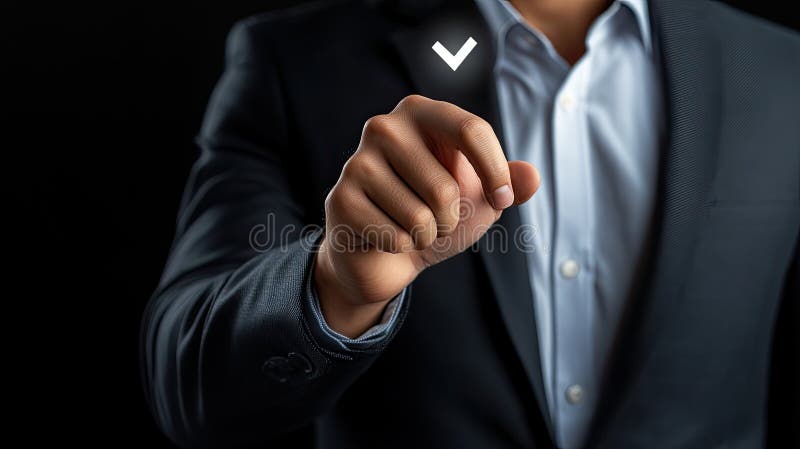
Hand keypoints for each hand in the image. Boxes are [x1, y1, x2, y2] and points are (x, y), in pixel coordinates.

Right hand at [314, 95, 539, 336]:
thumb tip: (531, 177)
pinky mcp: (341, 199)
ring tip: (411, 227)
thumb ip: (508, 183)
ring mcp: (357, 162)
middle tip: (436, 218)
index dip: (495, 172)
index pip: (471, 130)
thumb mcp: (479, 197)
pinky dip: (402, 247)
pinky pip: (396, 237)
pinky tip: (387, 236)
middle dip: (452, 218)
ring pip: (421, 216)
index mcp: (420, 112)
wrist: (386, 252)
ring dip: (427, 235)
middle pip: (446, 186)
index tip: (501, 200)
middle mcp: (384, 127)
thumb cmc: (435, 213)